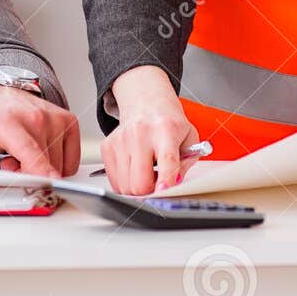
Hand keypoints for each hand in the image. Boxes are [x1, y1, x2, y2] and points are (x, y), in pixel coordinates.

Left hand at [0, 83, 80, 177]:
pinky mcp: (68, 120)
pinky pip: (71, 159)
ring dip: (43, 168)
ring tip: (22, 154)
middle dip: (29, 175)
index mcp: (9, 124)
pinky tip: (38, 151)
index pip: (31, 153)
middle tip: (10, 163)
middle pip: (45, 167)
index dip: (41, 172)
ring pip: (59, 165)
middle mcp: (35, 118)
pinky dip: (57, 162)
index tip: (49, 185)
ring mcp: (54, 118)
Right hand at [101, 65, 199, 195]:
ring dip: (137, 187)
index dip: (165, 178)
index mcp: (166, 130)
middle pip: (140, 181)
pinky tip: (134, 169)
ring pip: (125, 186)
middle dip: (150, 190)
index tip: (163, 191)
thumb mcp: (189, 139)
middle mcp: (141, 133)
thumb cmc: (169, 124)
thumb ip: (185, 164)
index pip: (166, 158)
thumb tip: (173, 185)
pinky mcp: (107, 147)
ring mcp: (121, 140)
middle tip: (157, 181)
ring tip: (146, 173)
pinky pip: (114, 181)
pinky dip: (125, 182)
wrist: (146, 104)